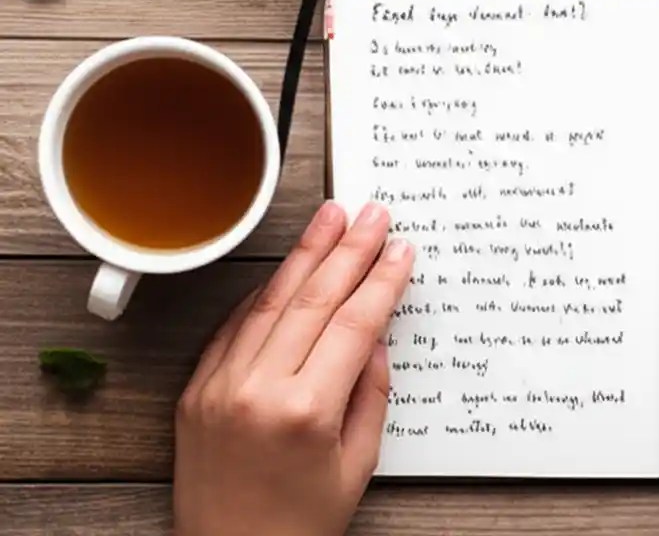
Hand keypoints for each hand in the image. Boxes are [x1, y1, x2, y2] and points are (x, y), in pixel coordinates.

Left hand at [174, 201, 412, 535]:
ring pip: (269, 302)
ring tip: (330, 218)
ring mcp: (220, 386)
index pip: (355, 324)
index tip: (401, 249)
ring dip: (304, 255)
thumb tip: (376, 340)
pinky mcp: (196, 390)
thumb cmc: (298, 524)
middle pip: (313, 299)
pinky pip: (233, 327)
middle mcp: (258, 390)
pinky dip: (262, 294)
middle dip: (348, 249)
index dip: (382, 280)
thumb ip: (371, 397)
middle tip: (372, 213)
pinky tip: (286, 269)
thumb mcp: (357, 466)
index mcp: (306, 411)